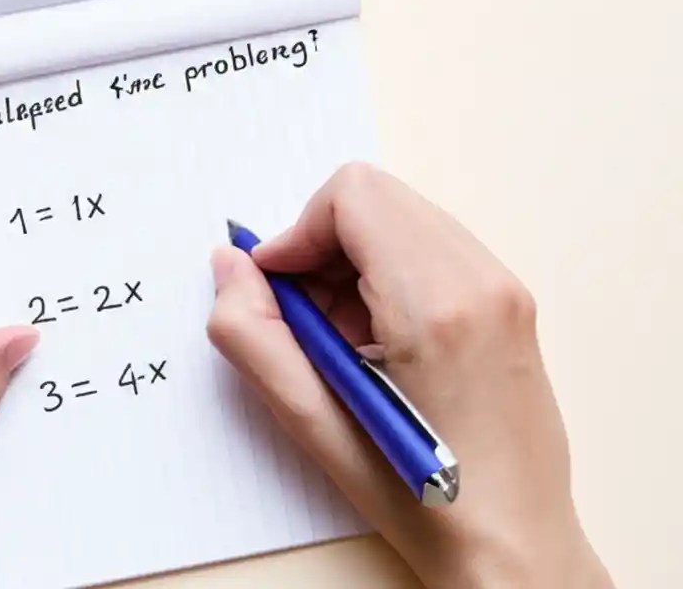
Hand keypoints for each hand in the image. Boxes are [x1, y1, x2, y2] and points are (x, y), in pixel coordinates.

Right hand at [207, 163, 612, 588]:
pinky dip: (388, 276)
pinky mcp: (512, 305)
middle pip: (378, 200)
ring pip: (404, 220)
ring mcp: (506, 291)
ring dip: (353, 263)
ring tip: (341, 339)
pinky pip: (433, 250)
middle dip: (322, 245)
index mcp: (438, 306)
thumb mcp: (313, 422)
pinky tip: (376, 343)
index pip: (354, 196)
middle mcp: (484, 282)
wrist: (513, 547)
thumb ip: (253, 333)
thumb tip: (231, 266)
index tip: (274, 286)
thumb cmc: (422, 500)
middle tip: (304, 318)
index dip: (297, 233)